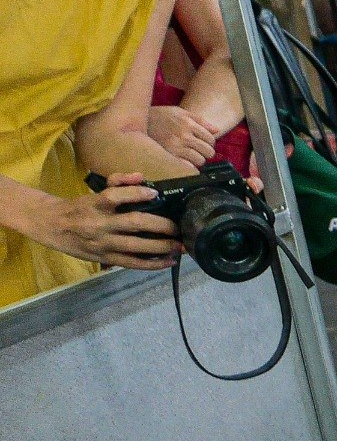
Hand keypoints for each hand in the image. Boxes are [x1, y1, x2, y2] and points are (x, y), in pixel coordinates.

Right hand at [25, 174, 178, 270]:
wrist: (52, 226)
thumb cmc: (81, 207)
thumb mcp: (95, 191)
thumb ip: (118, 181)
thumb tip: (140, 176)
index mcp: (95, 204)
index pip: (116, 195)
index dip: (137, 193)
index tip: (155, 193)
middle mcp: (99, 224)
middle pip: (135, 223)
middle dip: (162, 225)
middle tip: (180, 227)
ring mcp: (103, 243)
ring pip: (137, 246)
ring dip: (163, 246)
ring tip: (180, 245)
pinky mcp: (106, 258)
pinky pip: (133, 263)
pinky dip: (153, 264)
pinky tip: (169, 261)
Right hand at [147, 106, 217, 166]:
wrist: (136, 123)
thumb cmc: (160, 116)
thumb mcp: (179, 112)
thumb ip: (200, 120)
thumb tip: (217, 130)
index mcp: (188, 123)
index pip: (211, 140)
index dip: (209, 143)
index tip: (203, 143)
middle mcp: (183, 135)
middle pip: (208, 152)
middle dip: (205, 152)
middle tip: (197, 151)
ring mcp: (175, 147)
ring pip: (199, 161)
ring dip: (197, 159)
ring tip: (190, 155)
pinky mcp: (167, 156)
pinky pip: (187, 167)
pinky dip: (188, 166)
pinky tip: (183, 161)